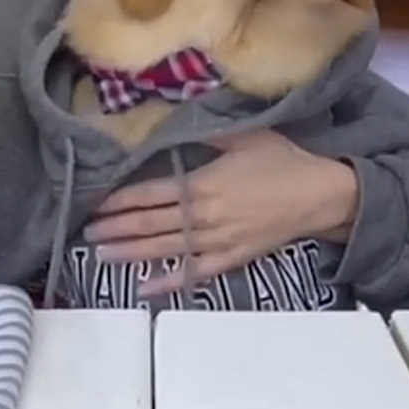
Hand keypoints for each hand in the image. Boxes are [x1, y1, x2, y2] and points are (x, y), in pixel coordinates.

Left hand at [82, 130, 359, 297]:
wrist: (321, 196)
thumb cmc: (285, 162)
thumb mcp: (247, 136)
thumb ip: (209, 131)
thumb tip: (176, 119)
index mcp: (204, 184)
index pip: (151, 195)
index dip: (120, 201)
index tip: (96, 204)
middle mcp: (205, 216)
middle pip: (151, 224)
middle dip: (117, 228)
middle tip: (88, 232)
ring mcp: (218, 241)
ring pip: (166, 250)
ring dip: (132, 254)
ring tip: (103, 255)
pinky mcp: (233, 258)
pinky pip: (197, 273)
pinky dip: (170, 282)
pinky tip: (145, 289)